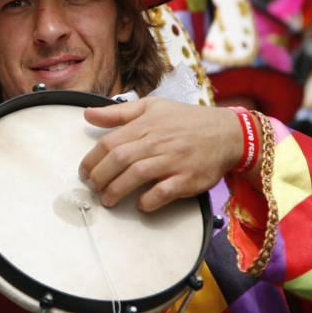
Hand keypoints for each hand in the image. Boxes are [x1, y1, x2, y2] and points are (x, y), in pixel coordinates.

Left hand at [79, 99, 245, 211]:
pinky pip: (163, 192)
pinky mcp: (187, 179)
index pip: (110, 143)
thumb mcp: (152, 107)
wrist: (227, 133)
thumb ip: (118, 113)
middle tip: (92, 188)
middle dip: (100, 177)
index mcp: (146, 124)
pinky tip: (140, 204)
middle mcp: (158, 141)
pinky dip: (148, 201)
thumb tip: (88, 114)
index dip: (91, 160)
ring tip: (107, 199)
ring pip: (137, 175)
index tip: (84, 172)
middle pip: (119, 159)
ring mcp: (173, 160)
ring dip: (116, 190)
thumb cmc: (186, 121)